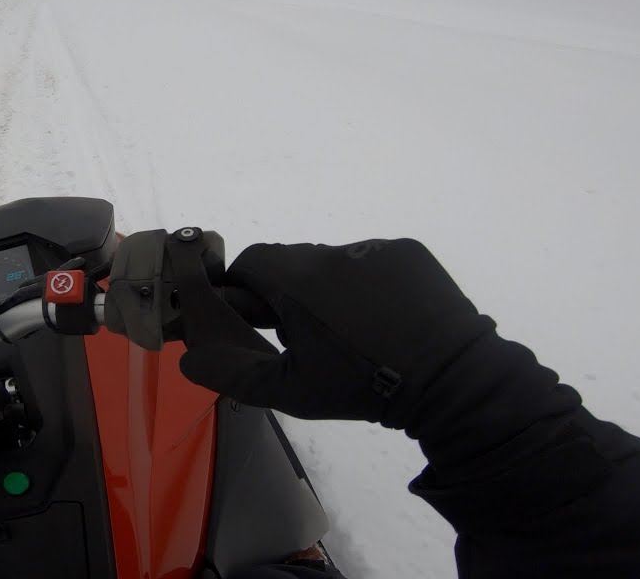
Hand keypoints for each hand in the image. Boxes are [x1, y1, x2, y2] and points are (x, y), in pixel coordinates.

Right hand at [179, 239, 495, 428]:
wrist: (450, 381)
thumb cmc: (361, 387)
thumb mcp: (290, 391)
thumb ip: (233, 373)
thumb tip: (188, 360)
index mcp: (298, 280)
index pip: (250, 262)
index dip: (244, 287)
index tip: (253, 317)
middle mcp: (332, 252)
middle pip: (291, 261)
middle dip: (287, 291)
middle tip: (302, 335)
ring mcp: (374, 248)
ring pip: (333, 262)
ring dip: (329, 288)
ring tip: (350, 331)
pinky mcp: (407, 252)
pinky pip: (372, 262)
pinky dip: (367, 285)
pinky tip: (384, 318)